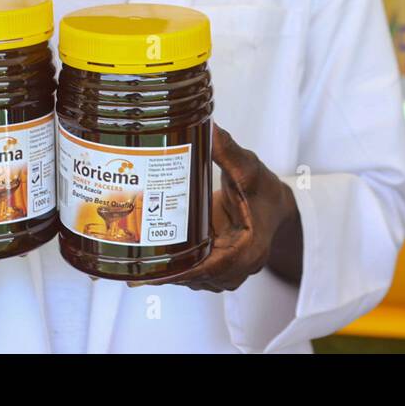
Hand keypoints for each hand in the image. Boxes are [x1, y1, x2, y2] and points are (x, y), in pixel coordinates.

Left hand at [130, 123, 298, 292]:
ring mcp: (223, 270)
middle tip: (129, 260)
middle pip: (193, 276)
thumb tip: (210, 129)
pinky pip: (189, 270)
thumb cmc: (267, 193)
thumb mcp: (250, 170)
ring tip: (130, 258)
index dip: (180, 272)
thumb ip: (229, 151)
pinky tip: (144, 257)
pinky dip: (170, 265)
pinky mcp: (212, 265)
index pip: (211, 268)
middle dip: (162, 269)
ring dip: (163, 269)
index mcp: (248, 250)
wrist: (275, 206)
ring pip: (189, 276)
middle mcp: (235, 267)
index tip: (153, 271)